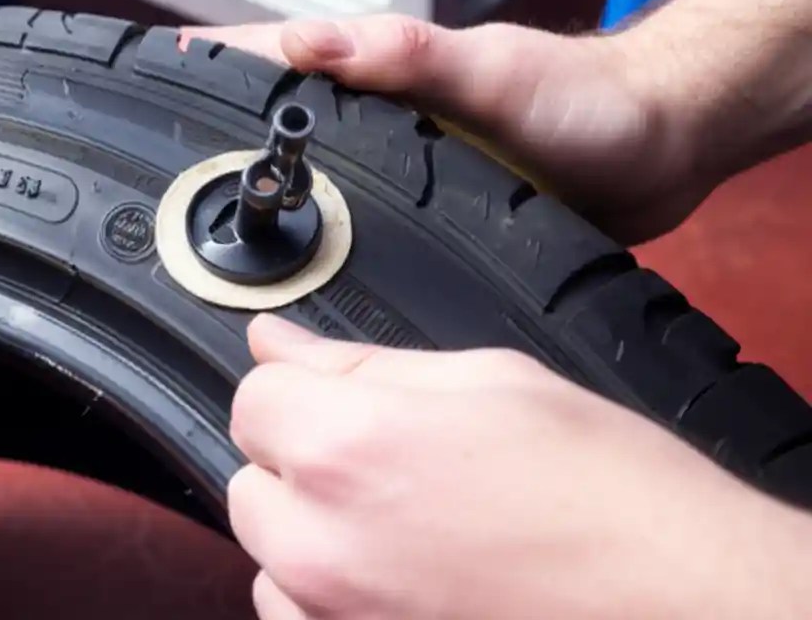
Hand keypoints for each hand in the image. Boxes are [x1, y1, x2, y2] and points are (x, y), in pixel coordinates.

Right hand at [184, 16, 704, 243]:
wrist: (649, 156)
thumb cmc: (584, 103)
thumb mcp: (488, 71)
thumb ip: (406, 56)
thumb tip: (308, 44)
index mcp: (379, 70)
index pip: (274, 56)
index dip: (208, 65)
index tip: (146, 78)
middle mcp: (378, 117)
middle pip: (273, 120)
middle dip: (206, 137)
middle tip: (151, 167)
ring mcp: (398, 165)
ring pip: (308, 178)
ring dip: (255, 191)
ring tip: (195, 218)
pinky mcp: (423, 211)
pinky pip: (354, 220)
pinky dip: (316, 232)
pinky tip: (295, 257)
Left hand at [228, 314, 811, 619]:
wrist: (684, 604)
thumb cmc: (609, 496)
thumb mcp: (489, 382)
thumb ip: (357, 364)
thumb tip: (276, 343)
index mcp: (345, 448)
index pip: (251, 399)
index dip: (302, 393)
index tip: (342, 403)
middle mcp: (321, 544)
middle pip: (251, 482)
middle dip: (304, 465)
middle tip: (394, 467)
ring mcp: (333, 618)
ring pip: (270, 558)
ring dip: (315, 537)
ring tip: (409, 531)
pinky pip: (296, 618)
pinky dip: (331, 598)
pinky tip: (405, 582)